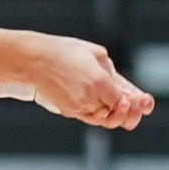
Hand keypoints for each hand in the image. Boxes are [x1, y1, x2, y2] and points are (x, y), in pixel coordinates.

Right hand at [28, 33, 152, 128]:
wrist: (36, 60)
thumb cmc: (66, 51)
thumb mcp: (96, 53)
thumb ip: (111, 72)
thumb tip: (121, 88)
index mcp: (99, 82)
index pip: (122, 102)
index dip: (130, 103)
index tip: (132, 99)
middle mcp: (89, 98)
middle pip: (113, 115)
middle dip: (123, 113)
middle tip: (126, 106)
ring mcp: (77, 107)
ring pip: (100, 118)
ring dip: (108, 113)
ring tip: (109, 102)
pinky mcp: (68, 111)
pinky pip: (86, 115)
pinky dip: (93, 110)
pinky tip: (93, 99)